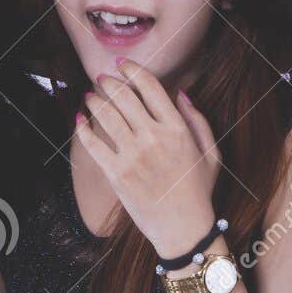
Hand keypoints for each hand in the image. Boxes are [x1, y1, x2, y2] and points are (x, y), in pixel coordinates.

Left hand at [76, 59, 221, 258]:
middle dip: (109, 81)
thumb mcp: (211, 153)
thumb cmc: (199, 191)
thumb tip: (181, 93)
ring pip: (105, 115)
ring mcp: (133, 156)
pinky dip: (83, 129)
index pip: (150, 87)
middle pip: (123, 96)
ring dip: (94, 100)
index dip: (133, 69)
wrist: (183, 229)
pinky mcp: (116, 174)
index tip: (123, 63)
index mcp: (177, 129)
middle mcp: (154, 138)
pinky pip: (93, 144)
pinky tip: (80, 120)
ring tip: (90, 96)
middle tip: (102, 77)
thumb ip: (198, 120)